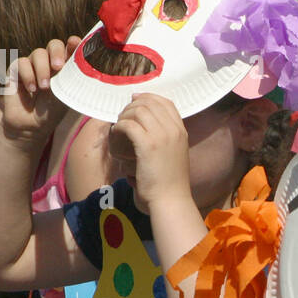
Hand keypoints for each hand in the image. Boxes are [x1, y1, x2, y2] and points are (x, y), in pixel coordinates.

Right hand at [0, 37, 79, 143]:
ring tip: (44, 88)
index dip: (74, 43)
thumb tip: (86, 64)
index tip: (75, 43)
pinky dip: (27, 75)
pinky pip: (21, 62)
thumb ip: (73, 78)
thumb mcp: (66, 95)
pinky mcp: (16, 70)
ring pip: (38, 53)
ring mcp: (32, 65)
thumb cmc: (52, 110)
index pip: (70, 48)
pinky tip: (31, 89)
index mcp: (65, 67)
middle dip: (57, 52)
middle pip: (54, 44)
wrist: (31, 125)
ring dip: (42, 69)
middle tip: (58, 67)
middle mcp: (49, 62)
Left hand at [108, 92, 191, 210]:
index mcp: (181, 131)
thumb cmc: (169, 182)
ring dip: (124, 116)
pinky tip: (116, 135)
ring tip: (118, 128)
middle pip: (149, 103)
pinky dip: (118, 127)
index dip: (148, 97)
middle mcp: (173, 130)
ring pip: (137, 111)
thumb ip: (165, 139)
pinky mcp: (148, 145)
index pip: (166, 102)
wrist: (171, 200)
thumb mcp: (173, 154)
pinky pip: (128, 125)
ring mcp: (162, 136)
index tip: (135, 100)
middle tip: (122, 117)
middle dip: (132, 106)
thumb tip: (143, 125)